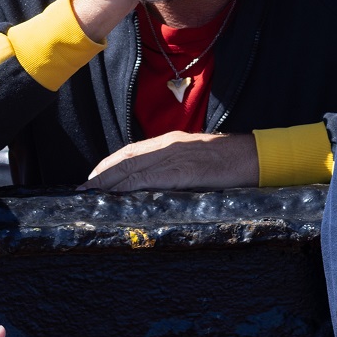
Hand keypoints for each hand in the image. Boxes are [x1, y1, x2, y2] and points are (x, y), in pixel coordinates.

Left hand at [81, 131, 257, 192]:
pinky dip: (127, 187)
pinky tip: (115, 195)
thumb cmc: (231, 161)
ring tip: (91, 193)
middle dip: (102, 174)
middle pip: (125, 158)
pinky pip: (147, 179)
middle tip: (83, 189)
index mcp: (172, 141)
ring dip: (108, 182)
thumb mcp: (199, 159)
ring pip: (131, 167)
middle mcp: (168, 145)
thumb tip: (158, 185)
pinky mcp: (180, 172)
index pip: (132, 151)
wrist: (254, 157)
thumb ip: (178, 167)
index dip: (110, 164)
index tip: (95, 177)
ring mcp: (173, 157)